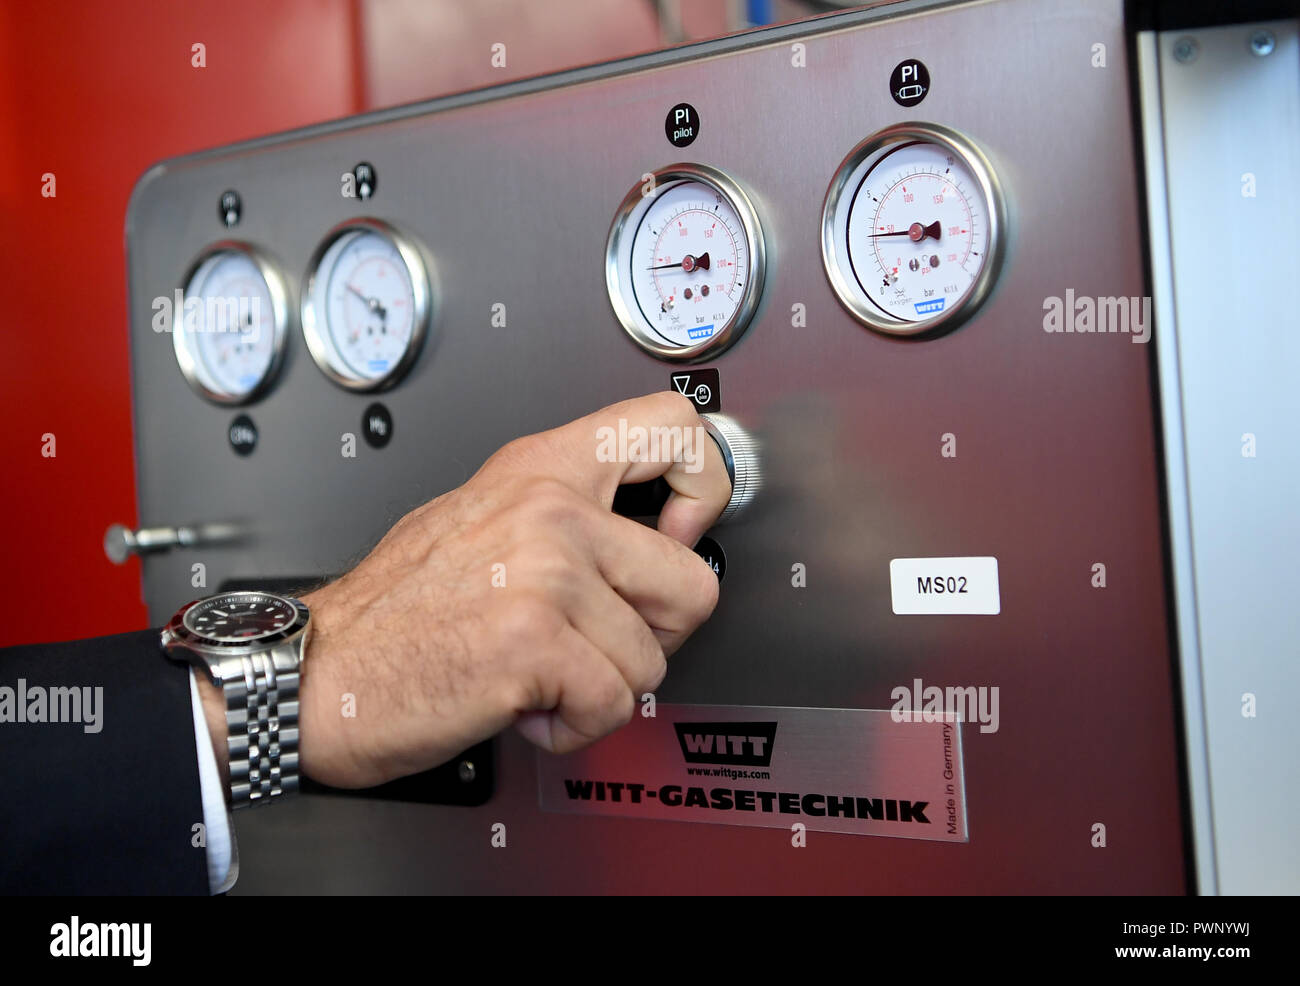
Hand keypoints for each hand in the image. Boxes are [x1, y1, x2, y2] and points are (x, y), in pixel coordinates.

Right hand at [199, 392, 729, 789]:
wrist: (314, 670)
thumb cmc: (392, 610)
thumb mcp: (478, 518)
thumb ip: (565, 513)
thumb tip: (650, 535)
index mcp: (540, 469)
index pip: (671, 425)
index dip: (704, 484)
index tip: (679, 530)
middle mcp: (551, 510)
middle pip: (693, 582)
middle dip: (653, 634)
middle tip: (595, 642)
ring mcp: (546, 573)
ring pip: (653, 659)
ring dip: (599, 688)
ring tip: (538, 673)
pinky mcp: (535, 642)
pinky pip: (615, 705)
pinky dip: (573, 727)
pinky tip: (525, 704)